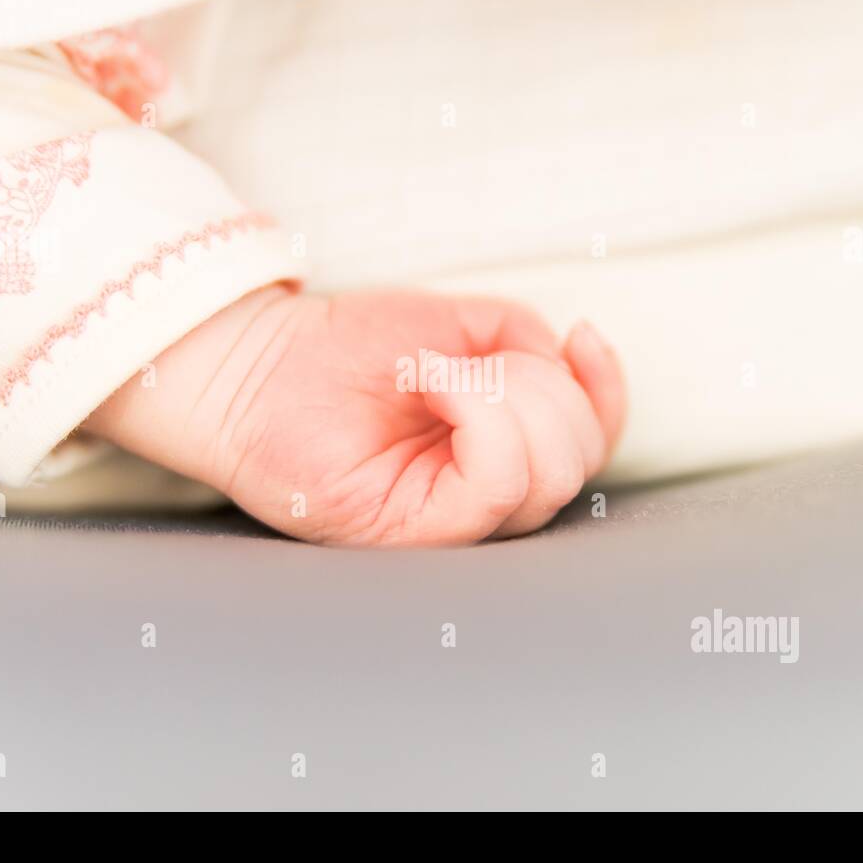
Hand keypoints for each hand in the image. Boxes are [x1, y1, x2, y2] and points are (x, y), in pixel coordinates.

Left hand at [87, 284, 625, 545]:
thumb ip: (524, 346)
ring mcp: (449, 523)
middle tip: (474, 360)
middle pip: (576, 464)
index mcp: (499, 453)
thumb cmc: (344, 347)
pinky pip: (495, 487)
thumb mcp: (458, 327)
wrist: (257, 364)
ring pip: (546, 479)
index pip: (589, 446)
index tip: (582, 335)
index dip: (605, 392)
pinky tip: (436, 380)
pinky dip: (482, 415)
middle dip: (546, 390)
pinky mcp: (414, 536)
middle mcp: (481, 498)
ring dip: (509, 397)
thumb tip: (570, 364)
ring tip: (439, 370)